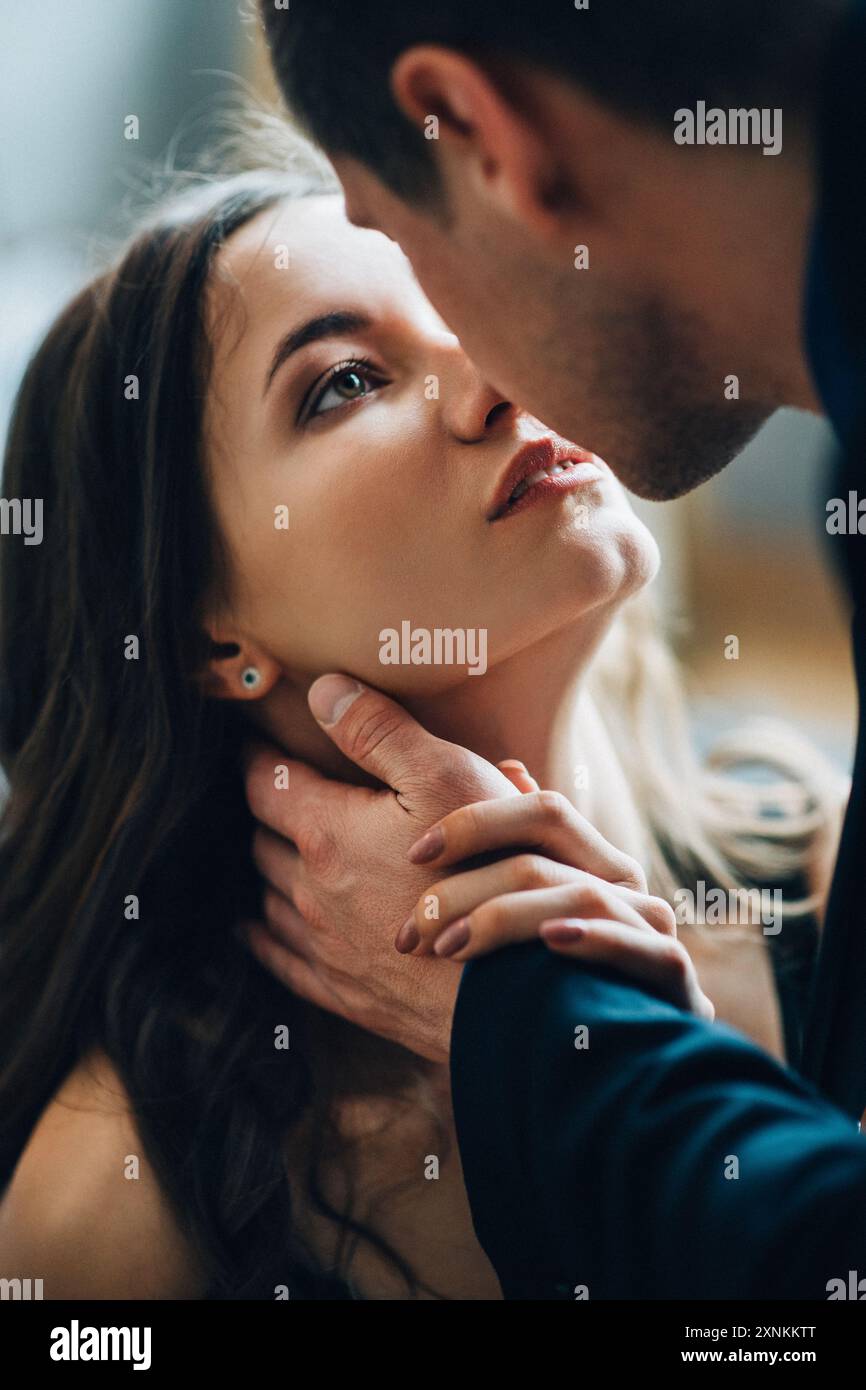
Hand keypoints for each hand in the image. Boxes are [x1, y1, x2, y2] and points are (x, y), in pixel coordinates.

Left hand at [242, 675, 524, 1061]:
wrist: (502, 987)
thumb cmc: (484, 872)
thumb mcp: (444, 776)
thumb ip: (380, 729)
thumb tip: (322, 691)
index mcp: (326, 831)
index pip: (266, 783)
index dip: (257, 758)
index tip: (252, 744)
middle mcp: (310, 889)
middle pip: (262, 841)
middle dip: (266, 814)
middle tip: (272, 793)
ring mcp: (322, 944)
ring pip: (270, 898)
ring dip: (268, 870)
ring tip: (271, 850)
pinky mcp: (341, 988)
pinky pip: (281, 959)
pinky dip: (262, 938)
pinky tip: (254, 931)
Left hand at [399, 790, 714, 1020]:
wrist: (625, 1069)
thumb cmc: (562, 988)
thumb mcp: (533, 916)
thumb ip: (519, 845)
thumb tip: (508, 767)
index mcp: (591, 862)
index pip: (542, 809)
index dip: (475, 820)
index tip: (414, 853)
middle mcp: (624, 886)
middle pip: (551, 841)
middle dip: (470, 879)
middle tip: (413, 925)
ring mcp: (652, 930)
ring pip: (582, 893)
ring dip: (506, 915)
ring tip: (448, 948)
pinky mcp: (673, 981)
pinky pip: (645, 949)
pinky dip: (595, 940)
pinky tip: (551, 943)